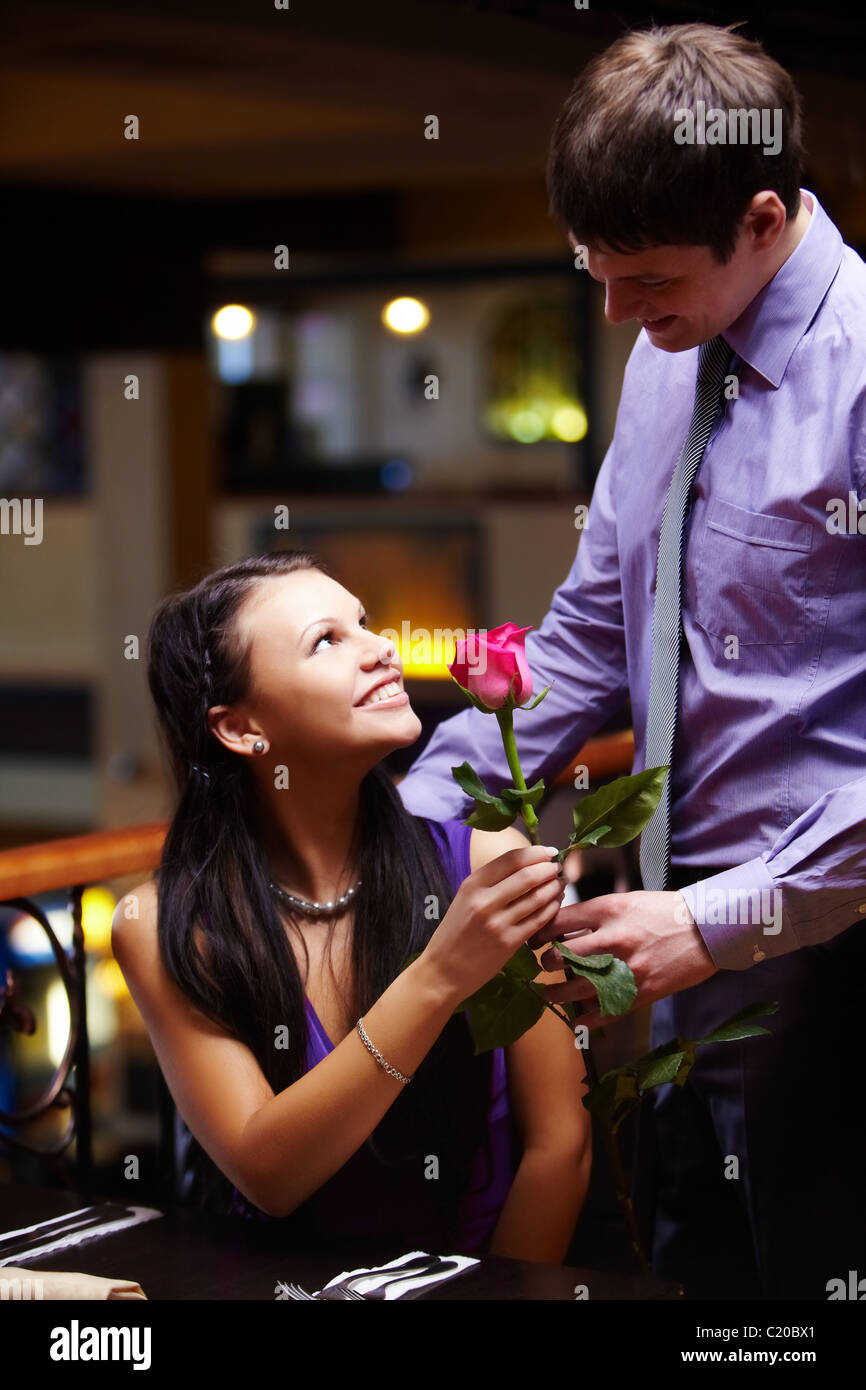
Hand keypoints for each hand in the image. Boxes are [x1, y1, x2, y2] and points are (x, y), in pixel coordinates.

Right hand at [422, 843, 563, 1005]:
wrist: (444, 971)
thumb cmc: (456, 932)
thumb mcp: (465, 898)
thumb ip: (492, 881)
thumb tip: (526, 864)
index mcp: (472, 885)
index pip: (511, 859)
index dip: (536, 852)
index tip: (549, 851)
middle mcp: (484, 901)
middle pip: (528, 876)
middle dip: (549, 869)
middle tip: (558, 868)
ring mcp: (498, 923)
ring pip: (537, 897)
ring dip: (554, 887)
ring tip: (560, 884)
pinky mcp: (509, 943)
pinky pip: (539, 920)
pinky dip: (552, 908)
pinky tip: (555, 903)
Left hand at [525, 890, 717, 1029]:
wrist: (705, 930)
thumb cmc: (663, 912)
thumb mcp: (625, 901)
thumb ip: (595, 915)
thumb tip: (562, 929)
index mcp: (608, 910)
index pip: (559, 922)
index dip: (540, 933)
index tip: (533, 940)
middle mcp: (614, 938)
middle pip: (562, 955)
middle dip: (545, 963)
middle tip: (541, 966)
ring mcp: (628, 968)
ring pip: (578, 987)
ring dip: (557, 993)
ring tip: (547, 994)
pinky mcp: (642, 992)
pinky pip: (607, 1011)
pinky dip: (588, 1018)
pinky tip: (577, 1019)